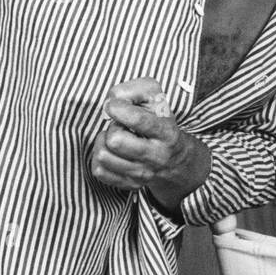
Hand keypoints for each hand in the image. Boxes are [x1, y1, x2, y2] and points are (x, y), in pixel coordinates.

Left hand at [89, 79, 209, 212]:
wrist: (176, 158)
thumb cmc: (159, 120)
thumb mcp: (155, 97)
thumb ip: (134, 90)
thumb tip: (112, 100)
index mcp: (165, 132)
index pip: (139, 121)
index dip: (119, 109)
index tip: (112, 105)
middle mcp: (156, 156)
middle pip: (116, 141)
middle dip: (112, 129)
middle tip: (120, 127)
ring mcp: (143, 173)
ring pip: (104, 157)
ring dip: (103, 143)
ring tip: (115, 139)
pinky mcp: (130, 185)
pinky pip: (100, 172)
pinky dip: (99, 159)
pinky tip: (111, 152)